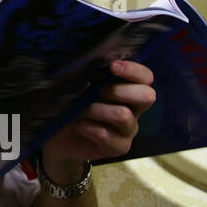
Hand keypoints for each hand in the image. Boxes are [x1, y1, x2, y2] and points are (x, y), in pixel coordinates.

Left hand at [41, 60, 156, 169]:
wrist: (60, 136)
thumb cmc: (72, 105)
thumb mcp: (80, 85)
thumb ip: (92, 74)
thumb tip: (94, 59)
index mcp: (128, 89)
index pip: (145, 77)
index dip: (134, 70)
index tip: (113, 66)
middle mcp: (133, 108)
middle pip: (147, 96)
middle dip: (120, 90)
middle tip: (99, 92)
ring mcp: (128, 129)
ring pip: (124, 116)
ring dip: (98, 110)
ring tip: (83, 111)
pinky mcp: (118, 147)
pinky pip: (107, 135)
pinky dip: (88, 128)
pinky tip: (80, 126)